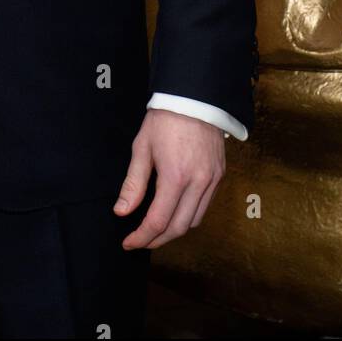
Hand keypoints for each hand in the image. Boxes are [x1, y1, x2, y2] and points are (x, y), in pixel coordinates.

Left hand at [112, 108, 225, 250]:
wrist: (194, 98)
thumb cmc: (164, 120)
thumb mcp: (141, 148)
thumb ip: (132, 184)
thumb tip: (121, 212)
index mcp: (175, 176)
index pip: (158, 221)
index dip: (142, 237)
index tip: (129, 243)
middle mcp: (198, 182)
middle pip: (178, 228)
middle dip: (157, 240)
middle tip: (140, 241)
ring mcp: (212, 180)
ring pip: (194, 221)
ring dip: (174, 231)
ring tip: (156, 230)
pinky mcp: (219, 175)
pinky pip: (205, 206)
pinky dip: (189, 216)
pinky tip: (175, 212)